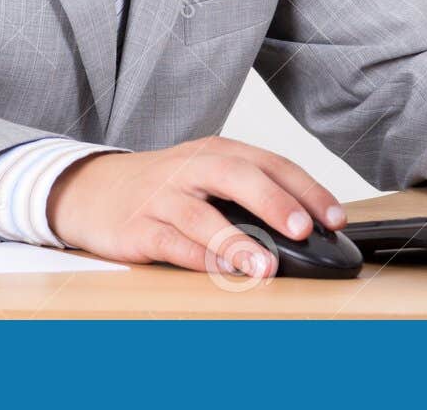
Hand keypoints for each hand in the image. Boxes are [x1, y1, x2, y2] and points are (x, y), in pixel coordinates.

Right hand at [45, 136, 346, 276]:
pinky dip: (198, 259)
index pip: (269, 163)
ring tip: (263, 266)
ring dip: (236, 241)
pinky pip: (171, 243)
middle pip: (236, 175)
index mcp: (216, 152)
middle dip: (273, 201)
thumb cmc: (164, 187)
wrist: (92, 189)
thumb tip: (309, 230)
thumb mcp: (207, 177)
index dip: (306, 189)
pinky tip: (220, 274)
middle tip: (303, 228)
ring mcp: (163, 197)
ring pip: (202, 216)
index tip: (335, 218)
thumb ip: (250, 196)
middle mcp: (191, 168)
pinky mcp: (138, 227)